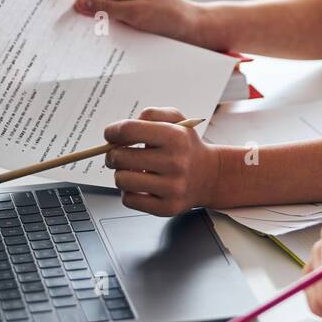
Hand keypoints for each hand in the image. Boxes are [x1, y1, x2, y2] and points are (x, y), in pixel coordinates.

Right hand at [63, 0, 215, 47]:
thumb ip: (105, 8)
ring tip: (58, 39)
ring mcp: (120, 6)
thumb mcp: (135, 13)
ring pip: (91, 13)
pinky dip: (94, 32)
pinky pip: (103, 24)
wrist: (194, 30)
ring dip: (79, 24)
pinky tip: (82, 47)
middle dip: (65, 8)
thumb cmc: (170, 17)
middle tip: (44, 24)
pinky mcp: (125, 20)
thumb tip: (76, 3)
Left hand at [103, 106, 219, 215]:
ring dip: (121, 174)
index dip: (112, 132)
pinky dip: (129, 192)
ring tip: (133, 170)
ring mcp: (172, 187)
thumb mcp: (177, 120)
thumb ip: (151, 114)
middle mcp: (175, 162)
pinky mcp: (167, 207)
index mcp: (175, 137)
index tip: (111, 135)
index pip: (128, 130)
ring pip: (121, 180)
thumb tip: (121, 130)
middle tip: (120, 155)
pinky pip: (129, 200)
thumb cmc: (186, 146)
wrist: (211, 175)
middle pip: (119, 157)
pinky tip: (141, 185)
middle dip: (114, 154)